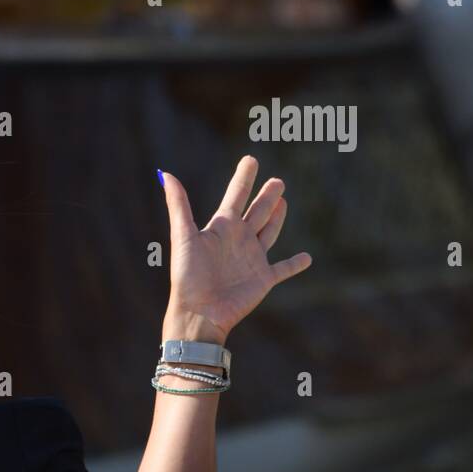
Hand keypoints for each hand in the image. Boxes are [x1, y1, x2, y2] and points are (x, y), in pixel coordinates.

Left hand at [159, 155, 310, 343]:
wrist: (198, 312)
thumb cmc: (187, 276)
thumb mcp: (182, 236)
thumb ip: (178, 205)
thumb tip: (165, 175)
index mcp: (221, 227)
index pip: (236, 195)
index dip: (244, 177)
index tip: (250, 159)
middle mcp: (238, 240)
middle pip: (257, 211)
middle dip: (267, 195)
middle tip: (277, 181)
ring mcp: (252, 259)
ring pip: (269, 232)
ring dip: (277, 218)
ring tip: (283, 202)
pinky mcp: (263, 279)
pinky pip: (283, 269)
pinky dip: (295, 264)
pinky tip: (306, 258)